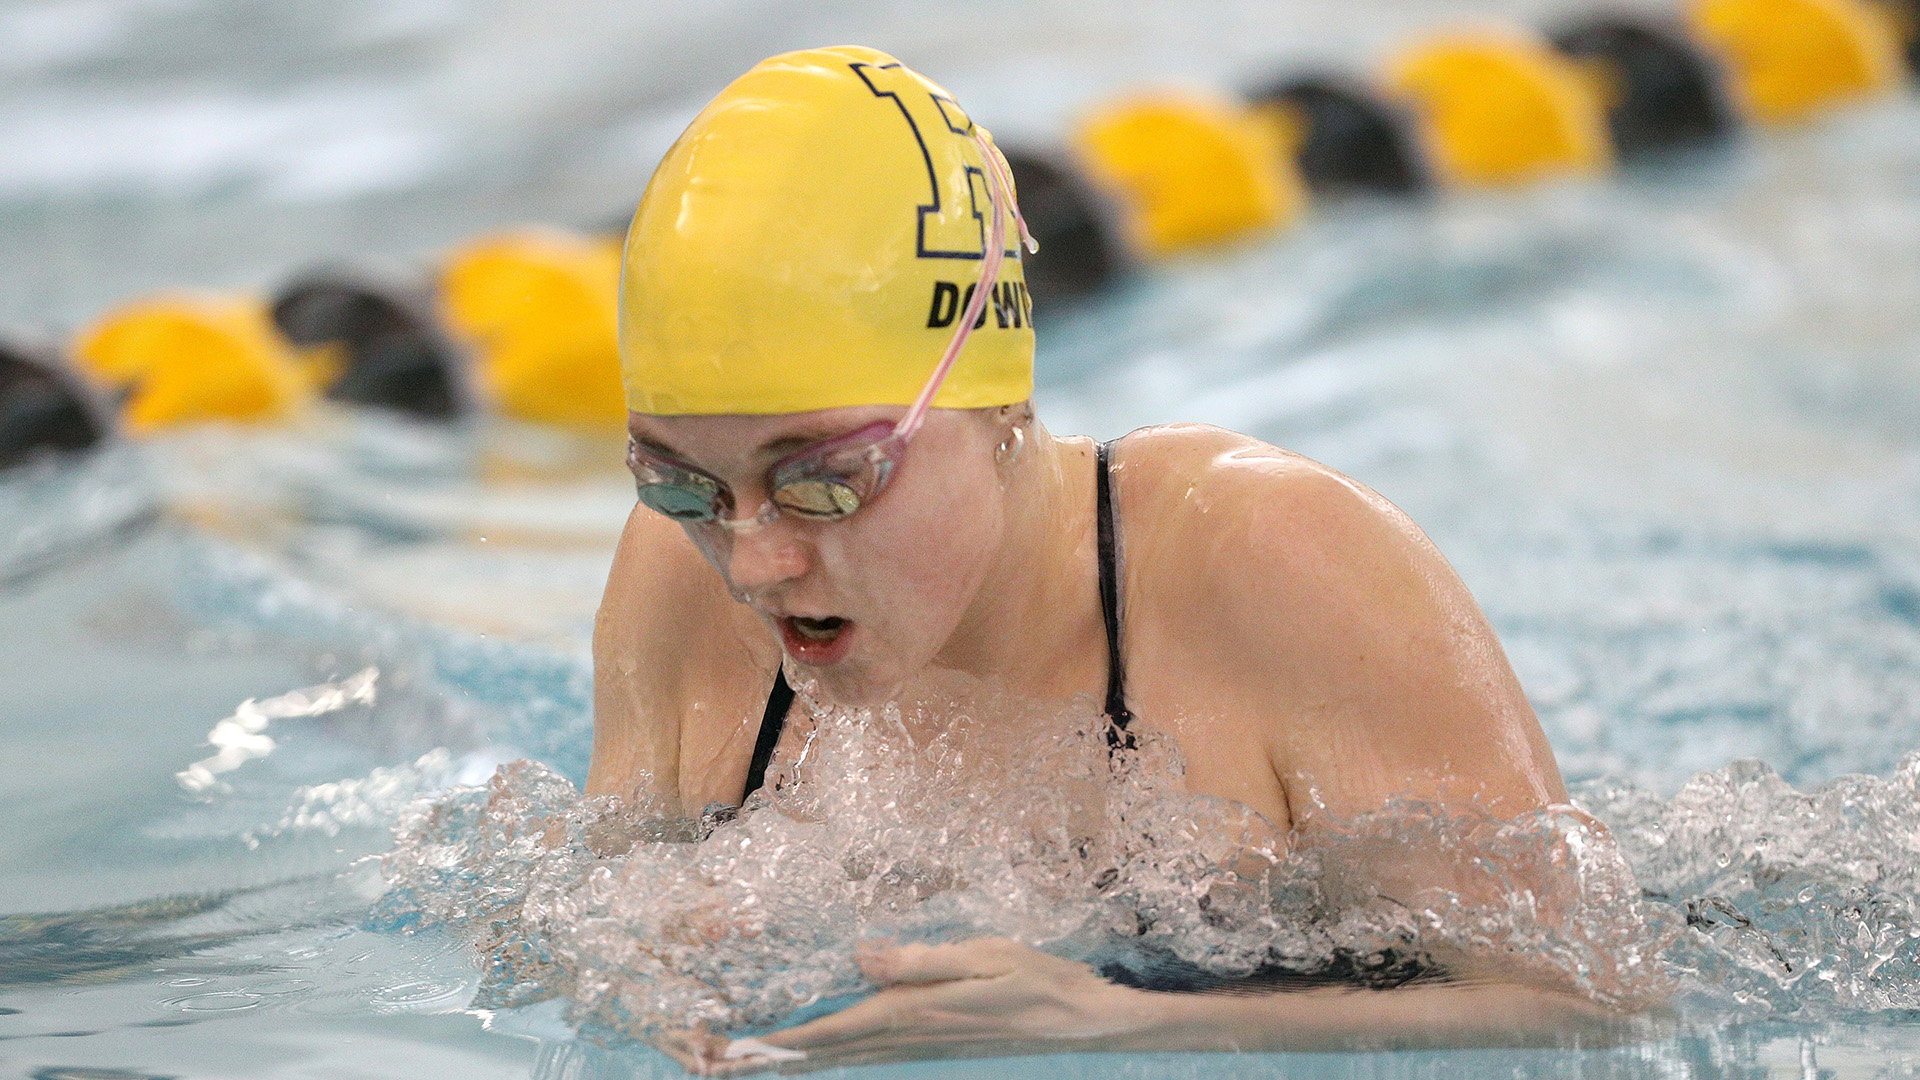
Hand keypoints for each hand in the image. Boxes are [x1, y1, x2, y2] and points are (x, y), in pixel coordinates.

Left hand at [686, 937, 1151, 1075]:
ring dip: (788, 1058)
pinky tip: (810, 1049)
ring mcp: (919, 1044)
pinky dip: (825, 1052)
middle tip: (705, 1060)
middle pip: (822, 1053)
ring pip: (839, 1057)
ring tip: (739, 1059)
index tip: (725, 1050)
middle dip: (764, 1058)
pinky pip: (863, 1052)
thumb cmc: (1039, 981)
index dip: (773, 1043)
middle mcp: (906, 1036)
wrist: (1083, 1021)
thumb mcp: (983, 957)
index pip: (828, 1032)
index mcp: (911, 1013)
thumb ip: (918, 960)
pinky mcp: (930, 1042)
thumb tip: (859, 955)